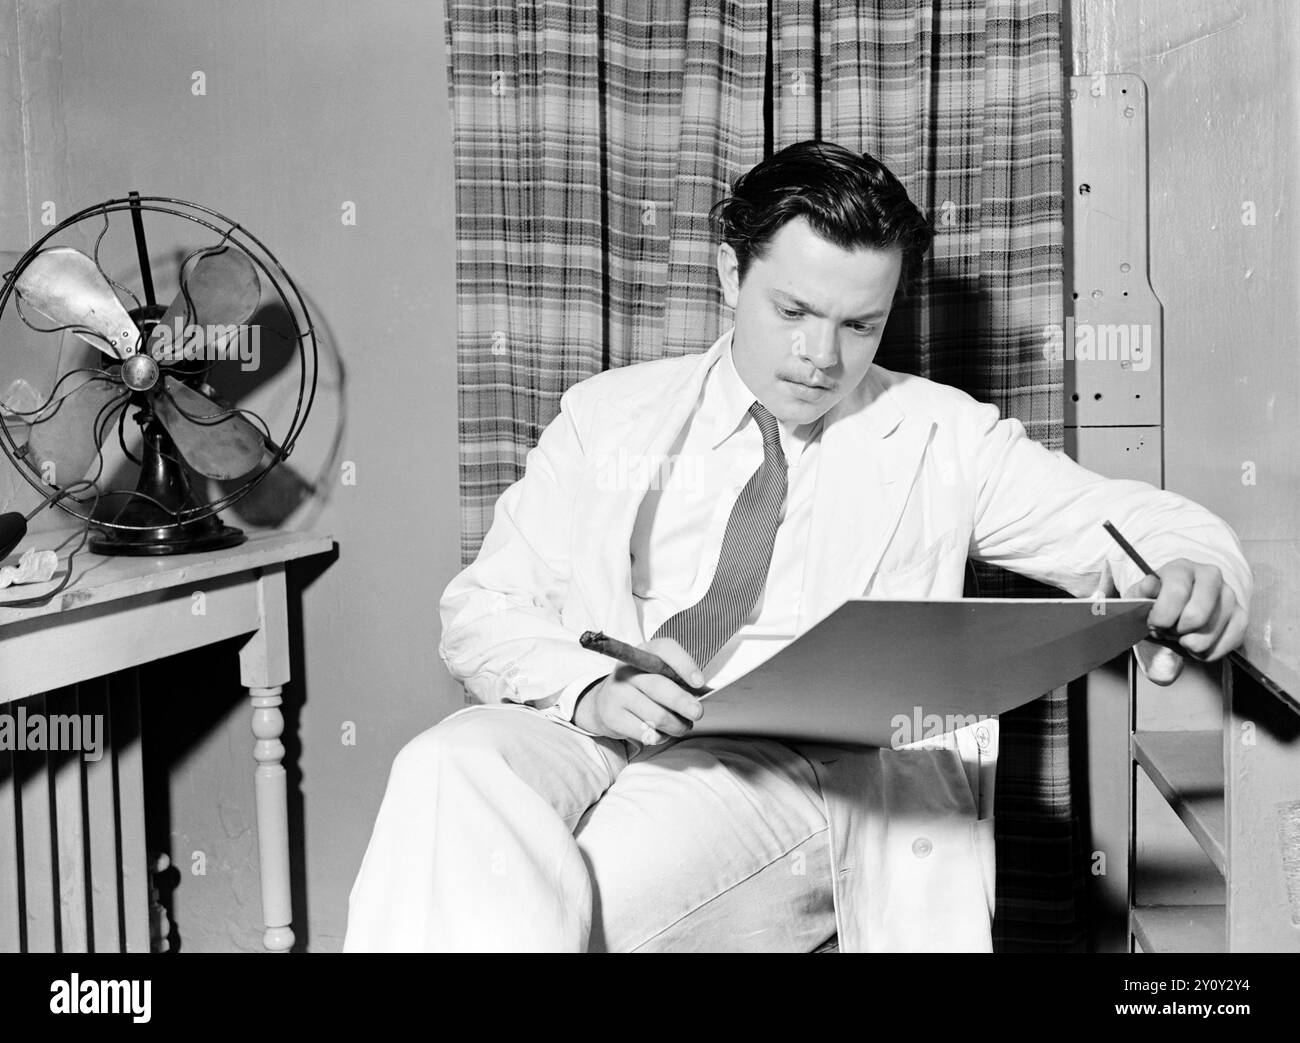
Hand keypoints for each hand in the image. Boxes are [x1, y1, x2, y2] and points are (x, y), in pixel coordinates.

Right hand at [573, 638, 703, 743]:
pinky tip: (660, 732)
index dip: (684, 664)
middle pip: (658, 686)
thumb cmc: (642, 688)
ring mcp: (617, 693)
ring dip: (676, 725)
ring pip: (656, 715)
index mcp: (643, 652)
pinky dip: (660, 736)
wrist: (603, 704)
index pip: (664, 649)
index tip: (699, 683)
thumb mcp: (657, 674)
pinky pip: (646, 732)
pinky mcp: (612, 717)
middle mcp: (626, 670)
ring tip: (682, 726)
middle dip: (682, 702)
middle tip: (697, 713)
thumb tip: (706, 693)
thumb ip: (680, 678)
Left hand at [1124, 559, 1247, 662]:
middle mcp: (1211, 576)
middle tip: (1168, 630)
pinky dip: (1208, 652)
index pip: (1177, 593)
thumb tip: (1150, 584)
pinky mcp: (1241, 615)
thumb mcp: (1140, 596)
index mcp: (1182, 568)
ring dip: (1190, 643)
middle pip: (1196, 616)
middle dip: (1176, 631)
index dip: (1162, 616)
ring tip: (1181, 635)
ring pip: (1210, 633)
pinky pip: (1229, 642)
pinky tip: (1196, 646)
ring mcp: (1229, 595)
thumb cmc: (1156, 602)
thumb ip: (1142, 591)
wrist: (1175, 610)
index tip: (1154, 623)